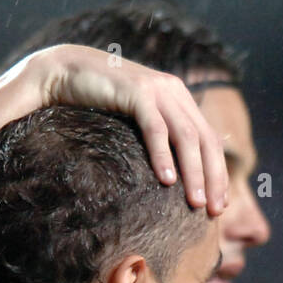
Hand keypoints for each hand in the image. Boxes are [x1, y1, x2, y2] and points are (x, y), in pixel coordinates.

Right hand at [25, 44, 228, 213]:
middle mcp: (174, 92)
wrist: (63, 71)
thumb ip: (154, 135)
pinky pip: (156, 128)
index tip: (220, 205)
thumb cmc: (94, 103)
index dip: (219, 173)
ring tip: (195, 203)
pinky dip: (163, 155)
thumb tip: (167, 177)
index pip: (210, 140)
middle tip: (214, 211)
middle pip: (206, 140)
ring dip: (195, 172)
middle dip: (214, 178)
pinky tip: (167, 180)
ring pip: (187, 137)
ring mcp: (157, 89)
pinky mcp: (136, 91)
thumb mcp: (133, 119)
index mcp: (179, 99)